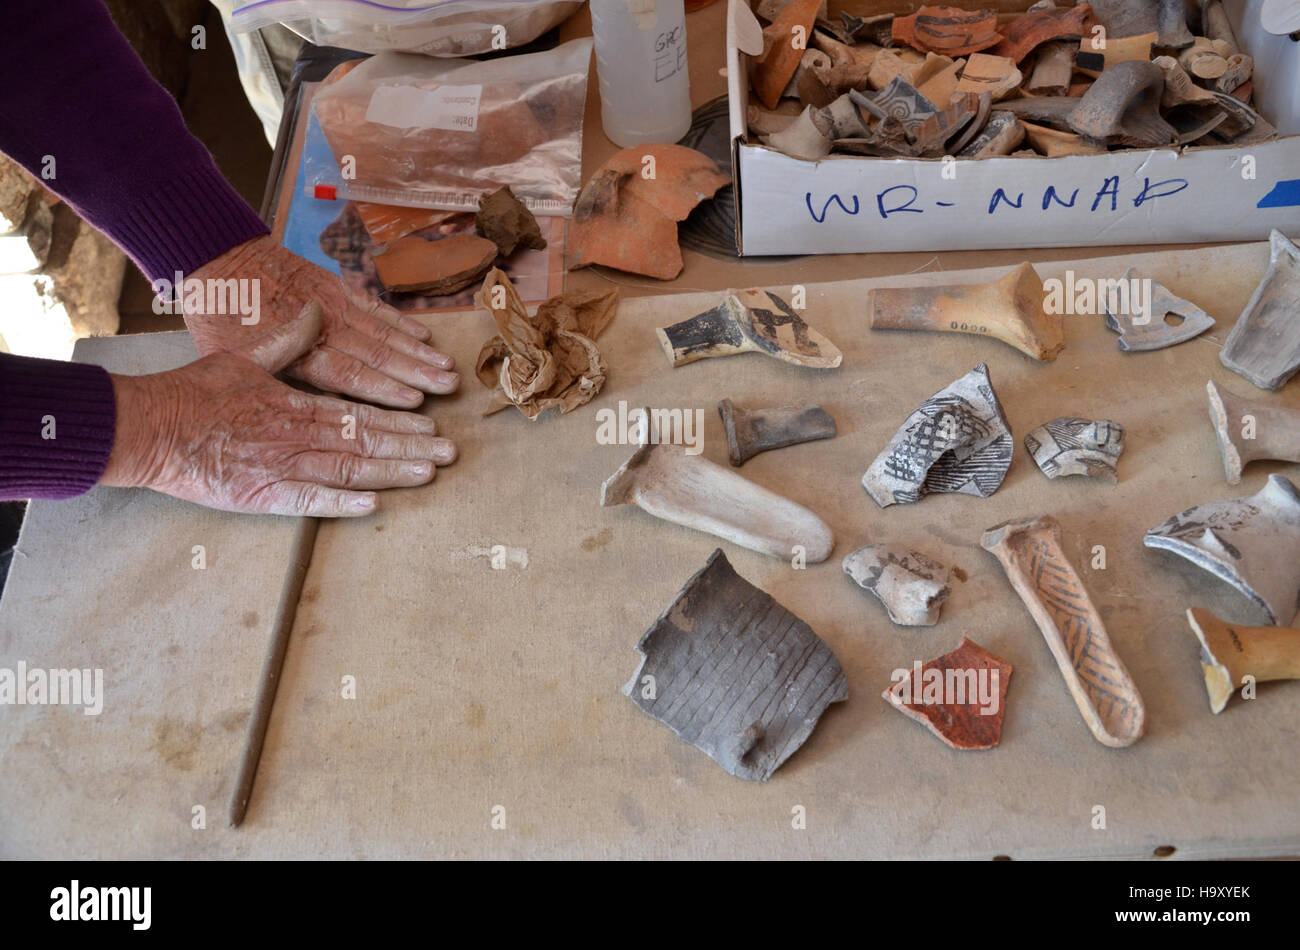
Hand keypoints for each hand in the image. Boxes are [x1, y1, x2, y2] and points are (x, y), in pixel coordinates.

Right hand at [101, 303, 456, 515]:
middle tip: (450, 452)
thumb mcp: (245, 357)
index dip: (397, 419)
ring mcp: (281, 466)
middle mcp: (297, 434)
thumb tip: (316, 314)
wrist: (150, 424)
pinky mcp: (261, 495)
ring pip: (348, 468)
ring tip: (428, 473)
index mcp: (296, 403)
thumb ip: (288, 341)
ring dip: (391, 471)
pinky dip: (341, 503)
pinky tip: (373, 505)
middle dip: (411, 447)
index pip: (359, 411)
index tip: (430, 422)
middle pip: (365, 441)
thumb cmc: (195, 391)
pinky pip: (307, 500)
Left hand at [184, 234, 458, 407]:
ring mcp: (333, 304)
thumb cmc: (221, 316)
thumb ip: (277, 379)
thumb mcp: (235, 358)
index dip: (384, 389)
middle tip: (450, 388)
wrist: (218, 254)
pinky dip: (400, 322)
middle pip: (378, 355)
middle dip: (417, 373)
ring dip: (418, 351)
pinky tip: (423, 335)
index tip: (415, 403)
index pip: (349, 375)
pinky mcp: (336, 285)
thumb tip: (314, 407)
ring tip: (448, 368)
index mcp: (298, 350)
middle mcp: (324, 327)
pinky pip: (374, 307)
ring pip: (383, 332)